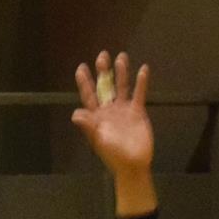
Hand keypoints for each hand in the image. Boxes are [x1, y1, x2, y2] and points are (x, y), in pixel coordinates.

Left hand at [71, 50, 152, 179]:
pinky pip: (139, 94)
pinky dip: (141, 82)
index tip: (81, 68)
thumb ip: (89, 126)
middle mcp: (108, 110)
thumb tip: (75, 113)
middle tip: (102, 55)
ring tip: (121, 56)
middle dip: (103, 72)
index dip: (85, 82)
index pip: (89, 96)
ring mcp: (123, 109)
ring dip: (121, 73)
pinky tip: (143, 69)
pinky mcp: (138, 112)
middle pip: (105, 87)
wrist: (133, 164)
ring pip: (122, 87)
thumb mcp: (99, 140)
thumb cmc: (113, 154)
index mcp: (96, 116)